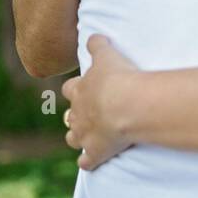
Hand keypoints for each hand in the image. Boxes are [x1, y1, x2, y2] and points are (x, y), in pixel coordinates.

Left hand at [63, 35, 137, 169]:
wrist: (127, 105)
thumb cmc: (119, 78)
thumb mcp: (108, 55)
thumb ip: (98, 45)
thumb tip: (93, 35)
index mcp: (80, 90)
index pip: (71, 88)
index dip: (76, 89)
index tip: (83, 89)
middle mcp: (78, 113)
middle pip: (69, 115)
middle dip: (74, 115)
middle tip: (86, 114)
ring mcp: (85, 135)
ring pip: (73, 138)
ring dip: (78, 138)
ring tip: (86, 139)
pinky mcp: (95, 152)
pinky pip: (87, 161)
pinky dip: (88, 162)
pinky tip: (92, 162)